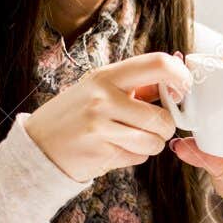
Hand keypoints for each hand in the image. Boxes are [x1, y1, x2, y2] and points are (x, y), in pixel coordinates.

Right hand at [24, 51, 189, 182]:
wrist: (38, 147)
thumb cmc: (74, 116)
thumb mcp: (98, 90)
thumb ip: (136, 86)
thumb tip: (176, 81)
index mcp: (106, 76)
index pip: (158, 64)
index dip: (181, 77)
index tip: (184, 89)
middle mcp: (103, 98)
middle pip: (163, 116)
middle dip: (165, 127)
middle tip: (152, 126)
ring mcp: (101, 127)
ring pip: (155, 141)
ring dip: (150, 144)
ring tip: (129, 138)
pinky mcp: (102, 153)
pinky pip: (139, 157)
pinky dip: (134, 156)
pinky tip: (114, 149)